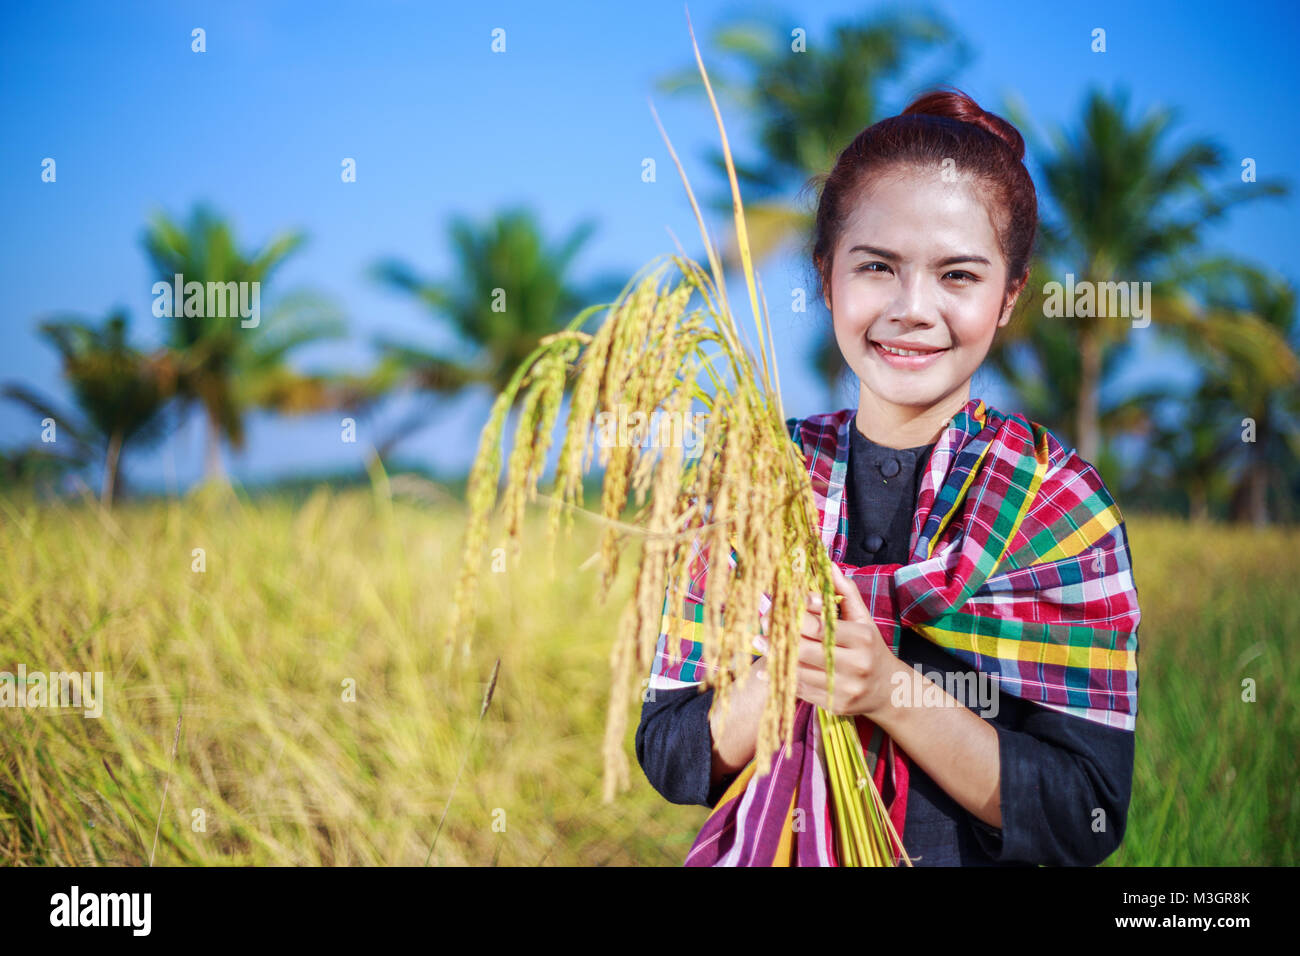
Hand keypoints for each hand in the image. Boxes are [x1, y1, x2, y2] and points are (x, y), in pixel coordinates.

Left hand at [758, 563, 896, 718]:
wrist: (889, 690)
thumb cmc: (871, 648)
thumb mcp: (864, 620)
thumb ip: (846, 593)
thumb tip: (829, 565)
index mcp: (862, 639)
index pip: (822, 626)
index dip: (799, 614)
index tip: (782, 603)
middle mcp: (855, 664)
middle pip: (807, 648)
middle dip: (782, 634)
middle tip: (763, 621)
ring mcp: (844, 687)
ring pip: (800, 671)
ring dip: (775, 655)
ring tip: (759, 642)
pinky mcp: (834, 704)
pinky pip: (801, 691)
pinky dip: (781, 679)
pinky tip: (766, 669)